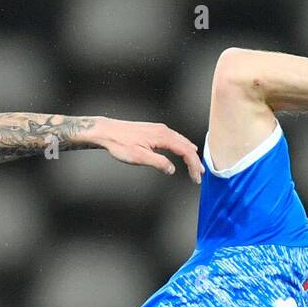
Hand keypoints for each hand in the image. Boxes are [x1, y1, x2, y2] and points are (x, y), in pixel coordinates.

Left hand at [86, 118, 204, 182]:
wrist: (107, 131)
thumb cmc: (120, 144)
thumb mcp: (139, 157)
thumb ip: (158, 163)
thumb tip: (172, 169)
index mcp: (163, 137)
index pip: (186, 151)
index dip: (194, 165)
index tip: (196, 178)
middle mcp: (164, 130)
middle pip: (186, 146)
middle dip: (195, 161)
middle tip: (199, 175)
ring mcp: (159, 129)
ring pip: (181, 141)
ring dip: (190, 154)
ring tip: (195, 166)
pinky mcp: (154, 130)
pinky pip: (174, 138)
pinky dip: (182, 147)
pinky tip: (182, 151)